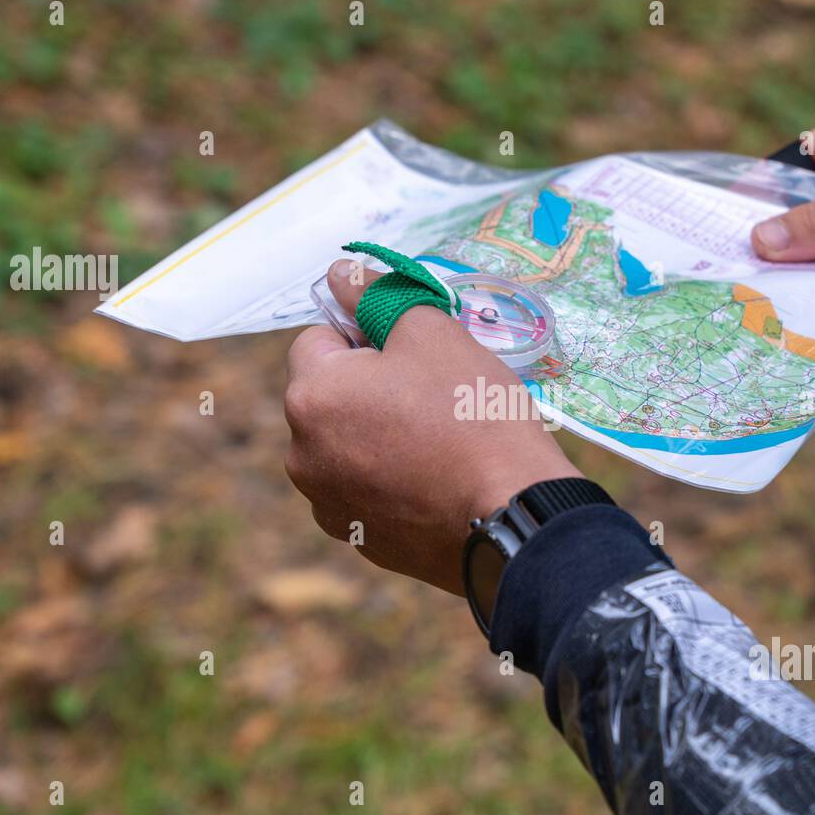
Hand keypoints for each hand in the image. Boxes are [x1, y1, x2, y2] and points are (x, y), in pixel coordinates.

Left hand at [283, 259, 581, 594]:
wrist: (512, 516)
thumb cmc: (472, 415)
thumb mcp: (432, 333)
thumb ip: (377, 297)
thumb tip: (338, 274)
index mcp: (310, 396)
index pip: (318, 337)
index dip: (366, 335)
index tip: (414, 353)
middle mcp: (302, 454)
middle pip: (329, 396)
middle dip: (369, 387)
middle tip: (435, 394)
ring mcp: (328, 504)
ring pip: (347, 445)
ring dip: (378, 434)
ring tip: (440, 441)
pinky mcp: (360, 539)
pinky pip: (367, 490)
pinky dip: (391, 480)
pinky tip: (437, 480)